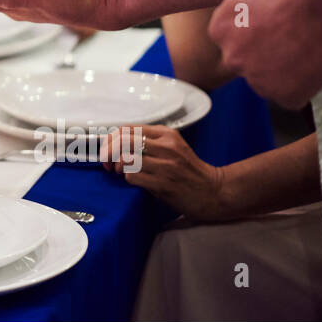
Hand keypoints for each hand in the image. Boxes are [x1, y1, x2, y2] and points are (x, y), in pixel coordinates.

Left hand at [103, 125, 227, 219]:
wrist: (214, 191)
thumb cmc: (188, 170)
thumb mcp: (172, 147)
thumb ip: (148, 142)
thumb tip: (115, 143)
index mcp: (167, 134)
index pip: (128, 129)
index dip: (111, 139)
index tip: (107, 150)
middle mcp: (167, 146)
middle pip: (124, 140)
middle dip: (109, 152)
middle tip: (108, 163)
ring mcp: (166, 165)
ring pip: (126, 158)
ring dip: (118, 167)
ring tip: (120, 172)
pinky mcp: (164, 184)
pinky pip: (133, 176)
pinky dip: (128, 178)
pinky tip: (134, 181)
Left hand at [208, 0, 321, 108]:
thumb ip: (238, 16)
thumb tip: (243, 27)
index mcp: (219, 31)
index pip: (232, 44)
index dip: (256, 38)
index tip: (273, 30)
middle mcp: (231, 58)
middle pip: (247, 64)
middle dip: (266, 56)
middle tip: (292, 41)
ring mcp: (256, 79)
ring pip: (268, 83)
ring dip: (284, 74)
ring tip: (306, 50)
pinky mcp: (284, 95)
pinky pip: (292, 97)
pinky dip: (304, 86)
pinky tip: (313, 65)